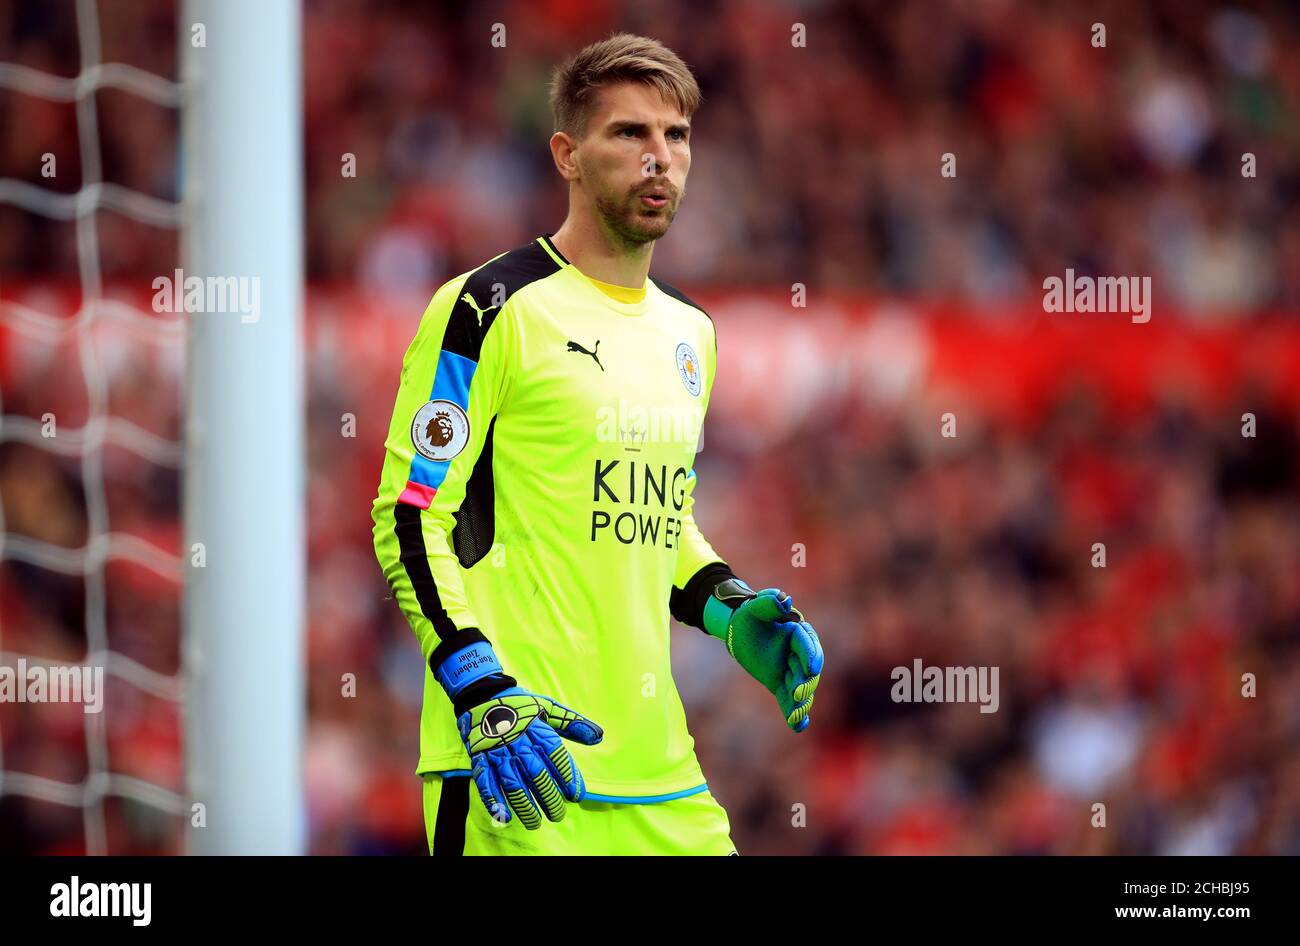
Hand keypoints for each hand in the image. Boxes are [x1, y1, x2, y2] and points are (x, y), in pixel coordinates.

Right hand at [433, 636, 602, 827]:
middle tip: (558, 814)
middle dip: (548, 796)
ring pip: (512, 781)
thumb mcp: (548, 707)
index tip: (576, 795)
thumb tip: (599, 736)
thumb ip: (573, 723)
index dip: (566, 775)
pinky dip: (492, 797)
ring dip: (523, 804)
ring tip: (535, 822)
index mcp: (537, 727)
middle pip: (536, 773)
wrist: (482, 692)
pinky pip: (484, 778)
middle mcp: (518, 740)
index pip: (555, 754)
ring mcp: (497, 749)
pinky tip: (503, 814)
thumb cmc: (520, 704)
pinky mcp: (479, 755)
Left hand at [704, 580, 823, 731]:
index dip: (810, 656)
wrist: (740, 630)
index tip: (810, 668)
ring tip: (796, 715)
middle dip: (805, 683)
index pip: (807, 645)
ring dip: (801, 702)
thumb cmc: (750, 616)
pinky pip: (789, 700)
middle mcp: (799, 654)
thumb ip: (769, 602)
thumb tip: (785, 601)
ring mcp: (791, 670)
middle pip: (807, 671)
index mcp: (798, 632)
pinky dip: (795, 714)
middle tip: (798, 693)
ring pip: (801, 688)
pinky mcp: (781, 683)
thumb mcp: (755, 607)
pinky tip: (799, 727)